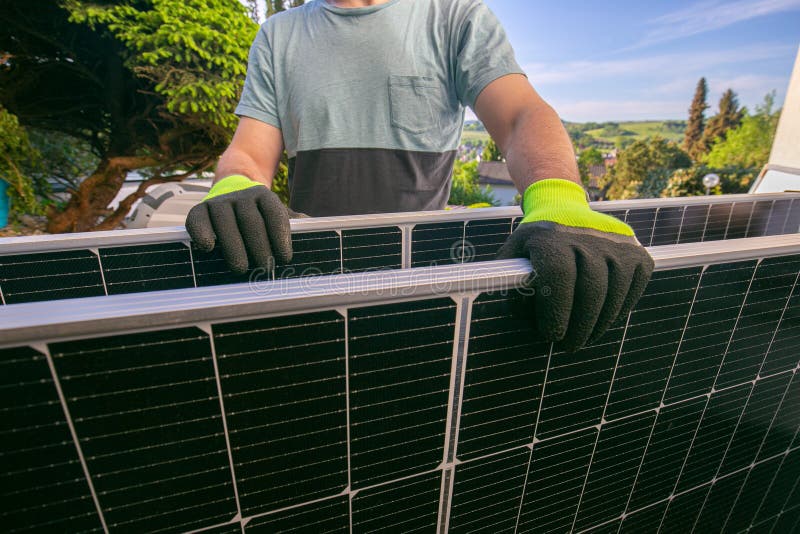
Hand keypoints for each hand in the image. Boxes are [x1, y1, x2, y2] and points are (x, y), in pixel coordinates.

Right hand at [186, 175, 292, 273]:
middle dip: (259, 246)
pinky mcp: (199, 209)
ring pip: (226, 222)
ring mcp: (220, 201)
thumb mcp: (276, 215)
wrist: (230, 190)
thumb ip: (293, 221)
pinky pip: (198, 219)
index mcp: (264, 196)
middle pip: (251, 221)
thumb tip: (311, 225)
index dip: (280, 236)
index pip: (274, 213)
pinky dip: (202, 233)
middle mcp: (242, 196)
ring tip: (241, 268)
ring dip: (234, 246)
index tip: (285, 258)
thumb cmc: (259, 215)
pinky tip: (208, 247)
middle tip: (265, 268)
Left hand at [497, 179, 653, 350]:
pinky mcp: (636, 250)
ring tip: (586, 337)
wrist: (561, 208)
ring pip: (614, 291)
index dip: (555, 310)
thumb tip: (521, 319)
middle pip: (590, 289)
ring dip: (601, 322)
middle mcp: (586, 236)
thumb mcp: (513, 255)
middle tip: (569, 346)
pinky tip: (606, 318)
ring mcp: (615, 242)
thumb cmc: (534, 243)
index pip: (558, 276)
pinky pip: (634, 285)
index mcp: (551, 237)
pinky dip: (622, 307)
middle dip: (579, 325)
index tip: (551, 335)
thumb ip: (511, 285)